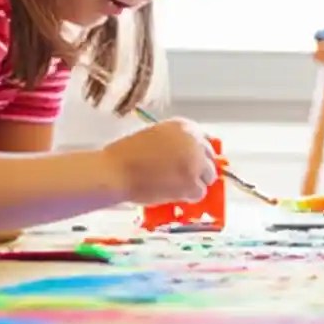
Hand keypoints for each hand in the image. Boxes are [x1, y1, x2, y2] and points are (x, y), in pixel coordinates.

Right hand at [101, 118, 217, 204]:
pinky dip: (188, 197)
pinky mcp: (192, 182)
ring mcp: (195, 161)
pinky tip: (171, 194)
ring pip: (208, 177)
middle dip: (199, 170)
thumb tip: (187, 157)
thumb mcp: (155, 137)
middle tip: (184, 179)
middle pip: (210, 159)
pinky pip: (199, 193)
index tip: (193, 163)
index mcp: (184, 126)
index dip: (198, 155)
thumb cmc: (125, 156)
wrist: (113, 171)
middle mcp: (194, 140)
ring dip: (194, 184)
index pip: (204, 141)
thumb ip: (174, 143)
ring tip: (173, 187)